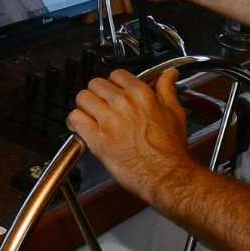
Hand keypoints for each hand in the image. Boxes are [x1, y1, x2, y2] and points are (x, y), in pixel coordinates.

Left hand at [67, 69, 192, 203]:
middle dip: (97, 94)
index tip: (113, 93)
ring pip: (83, 98)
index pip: (116, 75)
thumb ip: (167, 90)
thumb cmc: (170, 150)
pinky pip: (75, 118)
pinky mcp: (97, 138)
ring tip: (88, 115)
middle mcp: (123, 103)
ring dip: (84, 106)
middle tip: (100, 105)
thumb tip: (169, 75)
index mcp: (141, 94)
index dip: (113, 84)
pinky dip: (74, 121)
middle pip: (96, 84)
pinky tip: (79, 127)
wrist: (166, 175)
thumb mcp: (175, 113)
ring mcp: (109, 120)